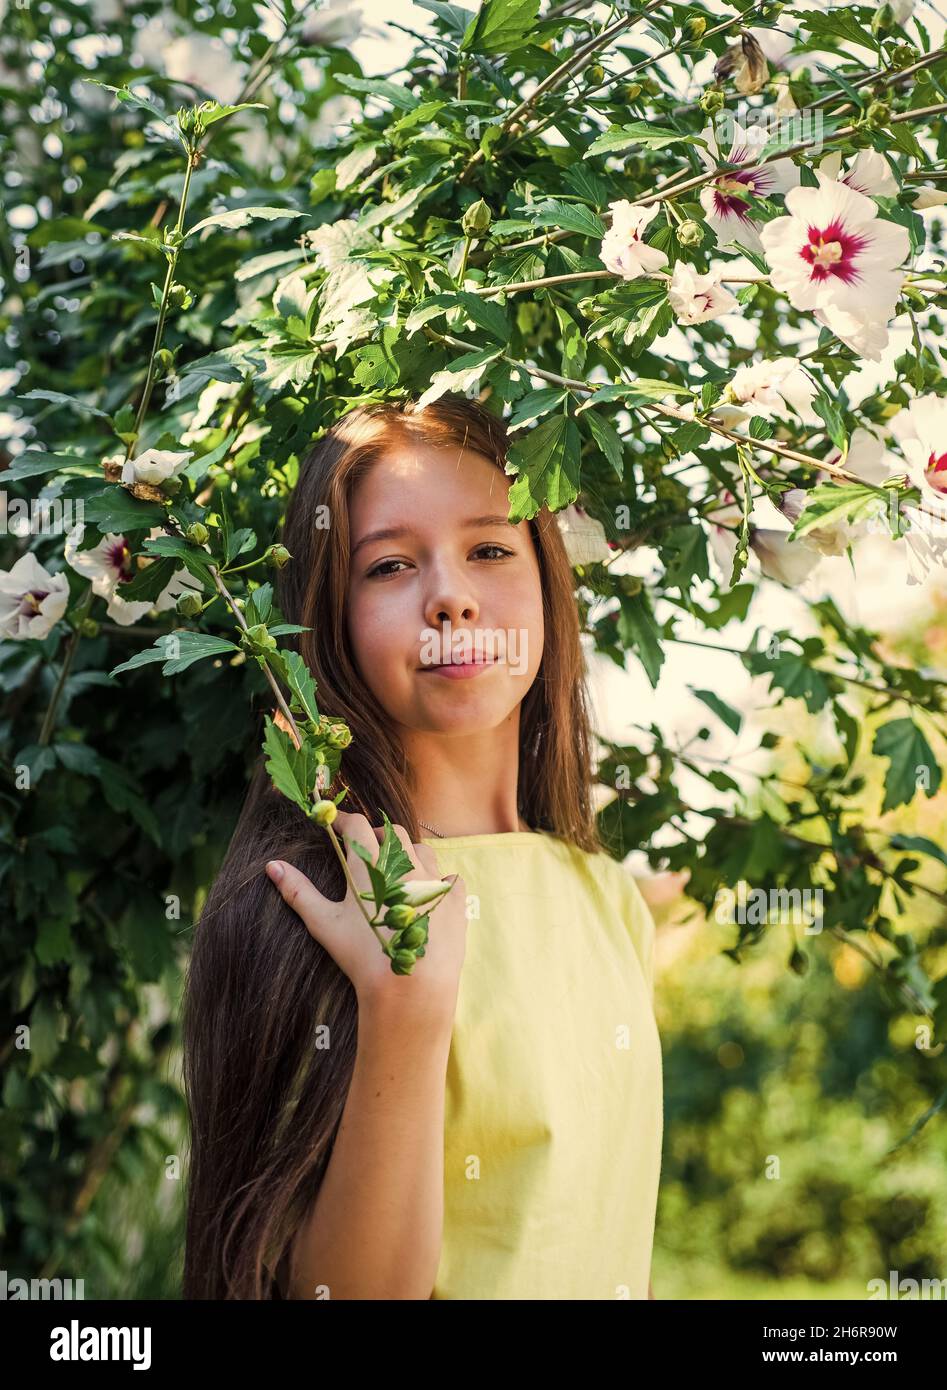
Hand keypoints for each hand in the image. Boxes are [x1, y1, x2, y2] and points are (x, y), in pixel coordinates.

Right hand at [266, 810, 467, 1022]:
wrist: (410, 987)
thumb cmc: (363, 955)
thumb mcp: (324, 923)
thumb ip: (298, 892)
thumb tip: (272, 866)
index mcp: (372, 864)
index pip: (357, 826)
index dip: (344, 822)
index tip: (335, 824)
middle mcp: (406, 864)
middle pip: (392, 833)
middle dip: (376, 834)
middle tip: (363, 846)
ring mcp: (434, 881)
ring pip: (422, 850)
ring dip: (407, 853)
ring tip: (395, 869)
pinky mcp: (455, 901)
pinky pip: (449, 878)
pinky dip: (439, 879)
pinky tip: (429, 890)